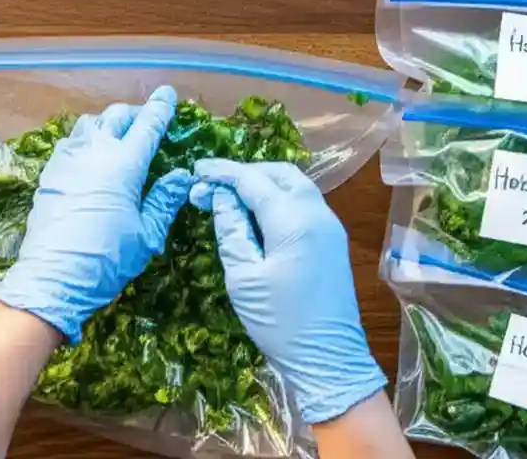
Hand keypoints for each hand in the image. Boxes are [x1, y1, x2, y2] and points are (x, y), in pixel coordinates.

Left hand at [0, 86, 192, 343]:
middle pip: (116, 116)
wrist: (53, 276)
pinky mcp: (50, 172)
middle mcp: (95, 152)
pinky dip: (85, 139)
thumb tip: (181, 176)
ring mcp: (68, 159)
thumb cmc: (108, 258)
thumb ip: (165, 200)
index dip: (160, 108)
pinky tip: (90, 155)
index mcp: (125, 163)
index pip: (147, 125)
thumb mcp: (147, 233)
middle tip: (146, 121)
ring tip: (117, 135)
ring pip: (90, 124)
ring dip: (107, 123)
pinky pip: (70, 142)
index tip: (168, 94)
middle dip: (134, 113)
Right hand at [191, 160, 385, 424]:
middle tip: (212, 184)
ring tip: (230, 196)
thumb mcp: (243, 276)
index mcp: (293, 220)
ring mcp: (329, 226)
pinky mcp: (332, 241)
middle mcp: (317, 213)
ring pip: (294, 186)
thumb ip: (231, 229)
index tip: (195, 170)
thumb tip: (220, 196)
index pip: (252, 180)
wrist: (327, 357)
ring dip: (262, 184)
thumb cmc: (280, 321)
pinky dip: (277, 198)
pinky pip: (303, 203)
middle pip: (279, 174)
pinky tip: (256, 214)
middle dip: (244, 172)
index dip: (222, 172)